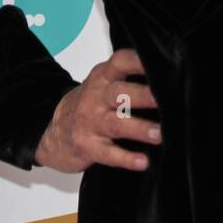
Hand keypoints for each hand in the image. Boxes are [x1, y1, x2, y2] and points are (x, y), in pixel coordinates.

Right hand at [33, 46, 161, 173]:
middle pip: (119, 93)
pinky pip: (108, 154)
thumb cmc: (88, 105)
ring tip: (159, 134)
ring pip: (116, 124)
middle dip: (142, 96)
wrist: (52, 131)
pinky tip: (143, 162)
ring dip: (139, 129)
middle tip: (163, 100)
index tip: (160, 63)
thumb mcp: (103, 84)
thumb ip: (128, 78)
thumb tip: (170, 79)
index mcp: (103, 77)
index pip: (120, 62)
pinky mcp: (87, 147)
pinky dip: (126, 159)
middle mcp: (96, 97)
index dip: (138, 61)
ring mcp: (90, 123)